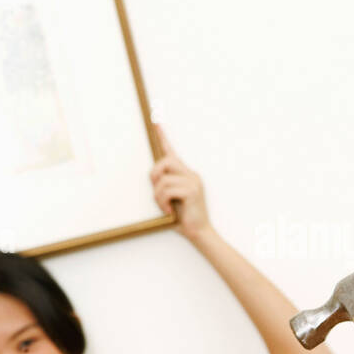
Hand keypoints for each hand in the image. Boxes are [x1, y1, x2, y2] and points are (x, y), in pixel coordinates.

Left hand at [149, 123, 209, 239]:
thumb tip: (153, 179)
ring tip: (165, 208)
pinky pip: (167, 190)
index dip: (162, 136)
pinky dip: (163, 202)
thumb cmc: (184, 218)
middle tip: (157, 193)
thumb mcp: (170, 200)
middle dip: (154, 176)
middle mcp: (191, 174)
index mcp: (185, 174)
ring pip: (163, 179)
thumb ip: (164, 187)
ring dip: (158, 196)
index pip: (171, 151)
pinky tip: (170, 212)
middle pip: (165, 161)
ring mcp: (193, 181)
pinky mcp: (192, 191)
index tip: (155, 120)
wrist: (199, 233)